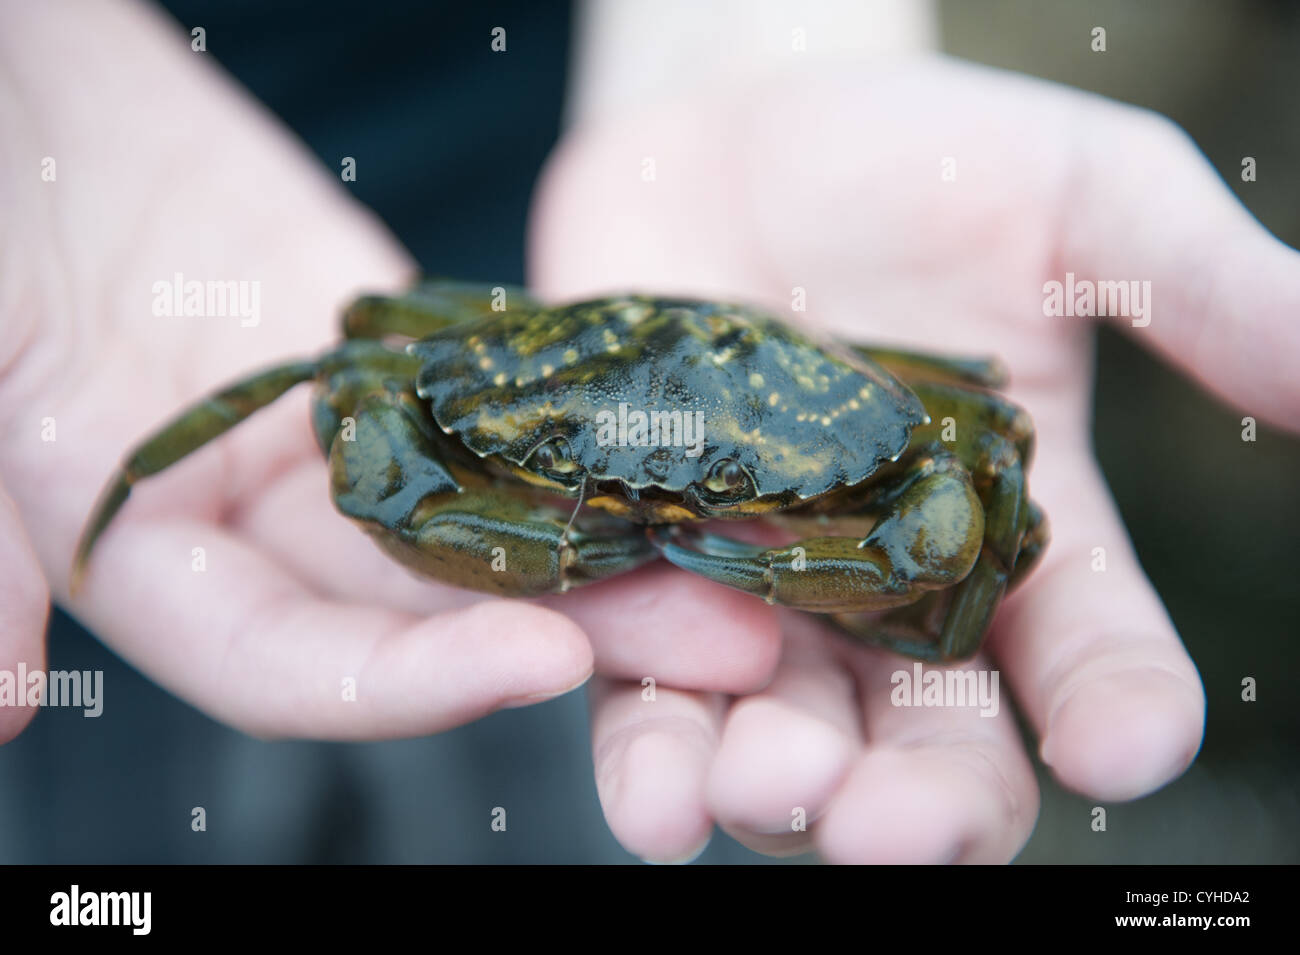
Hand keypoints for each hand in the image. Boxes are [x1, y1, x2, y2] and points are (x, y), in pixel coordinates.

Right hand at [0, 1, 779, 741]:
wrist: (33, 90)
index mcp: (155, 562)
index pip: (289, 670)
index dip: (408, 684)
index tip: (542, 662)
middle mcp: (265, 527)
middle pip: (430, 612)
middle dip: (576, 630)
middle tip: (723, 643)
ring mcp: (346, 446)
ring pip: (492, 521)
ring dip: (617, 549)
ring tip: (746, 560)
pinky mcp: (404, 367)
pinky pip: (505, 412)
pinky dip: (591, 436)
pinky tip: (692, 447)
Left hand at [530, 57, 1299, 861]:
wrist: (744, 129)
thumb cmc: (930, 159)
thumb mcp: (1086, 202)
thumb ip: (1207, 291)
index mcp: (1026, 531)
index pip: (1091, 652)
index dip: (1118, 706)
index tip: (1126, 742)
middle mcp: (893, 589)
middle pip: (926, 740)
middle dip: (920, 799)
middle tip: (893, 828)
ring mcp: (760, 584)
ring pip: (777, 733)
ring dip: (772, 788)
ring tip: (764, 794)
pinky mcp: (646, 559)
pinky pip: (639, 674)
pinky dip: (645, 737)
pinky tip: (652, 790)